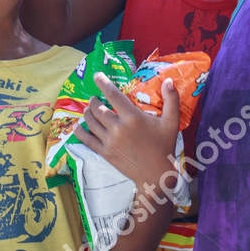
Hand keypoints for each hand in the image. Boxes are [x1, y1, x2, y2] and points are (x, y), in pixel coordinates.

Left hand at [76, 74, 182, 200]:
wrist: (155, 175)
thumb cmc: (164, 146)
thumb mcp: (172, 122)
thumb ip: (171, 100)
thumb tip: (169, 80)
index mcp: (133, 117)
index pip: (113, 95)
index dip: (103, 83)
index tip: (97, 76)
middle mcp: (118, 127)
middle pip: (98, 108)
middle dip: (94, 100)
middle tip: (95, 98)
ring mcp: (109, 141)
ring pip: (90, 121)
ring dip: (87, 112)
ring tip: (89, 109)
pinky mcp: (104, 152)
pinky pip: (86, 139)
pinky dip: (79, 131)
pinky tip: (78, 126)